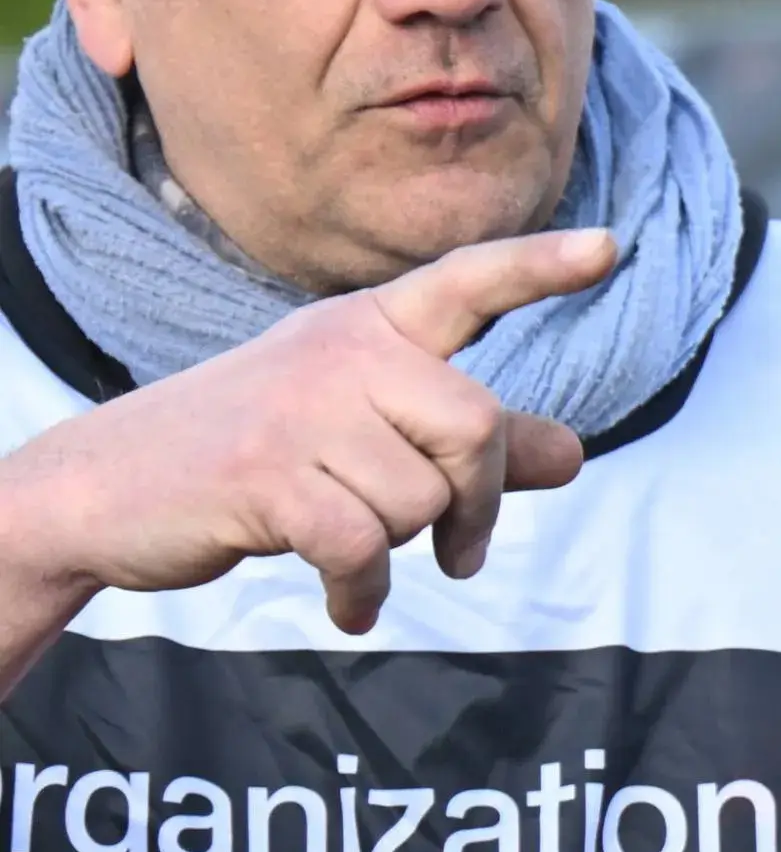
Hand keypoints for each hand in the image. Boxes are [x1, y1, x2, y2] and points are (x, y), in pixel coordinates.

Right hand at [0, 228, 611, 660]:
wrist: (102, 491)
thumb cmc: (251, 456)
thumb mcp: (364, 435)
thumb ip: (471, 445)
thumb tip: (574, 453)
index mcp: (367, 330)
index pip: (466, 285)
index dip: (538, 267)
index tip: (609, 246)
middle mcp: (338, 353)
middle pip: (476, 427)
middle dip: (476, 502)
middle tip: (458, 548)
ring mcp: (298, 410)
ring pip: (422, 499)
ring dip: (398, 545)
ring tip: (344, 542)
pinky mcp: (264, 475)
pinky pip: (365, 548)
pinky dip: (363, 593)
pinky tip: (348, 605)